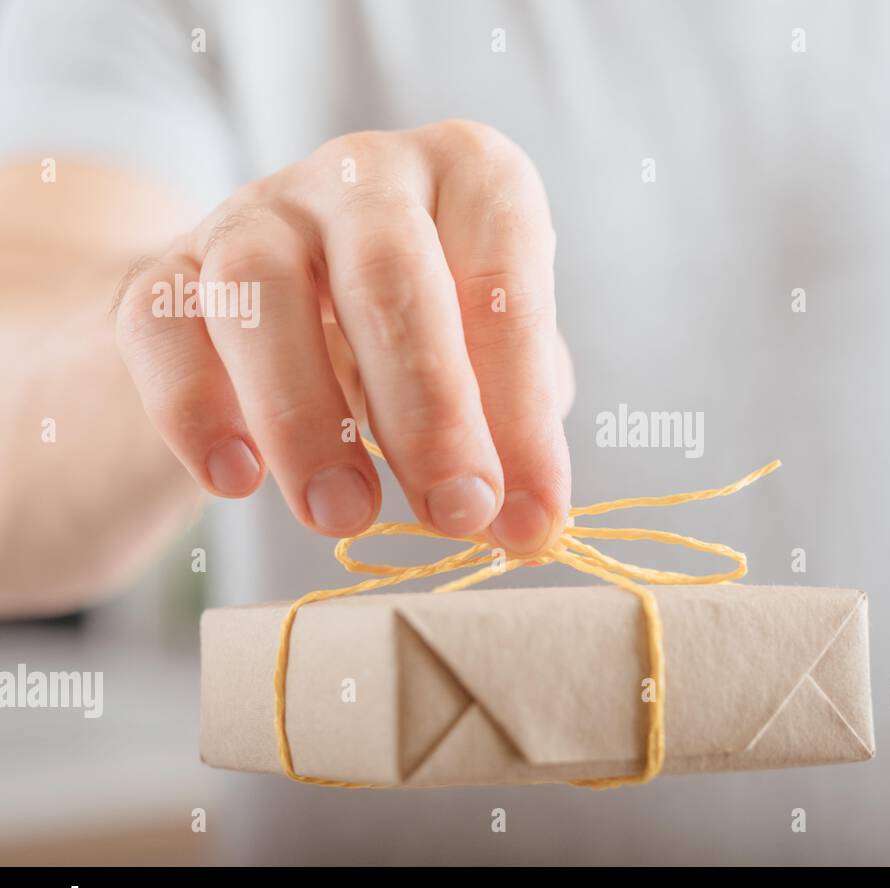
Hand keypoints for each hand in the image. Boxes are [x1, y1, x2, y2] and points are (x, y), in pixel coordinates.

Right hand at [114, 120, 571, 555]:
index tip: (529, 515)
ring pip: (261, 290)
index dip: (522, 408)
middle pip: (389, 274)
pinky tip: (236, 480)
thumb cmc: (426, 331)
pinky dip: (195, 410)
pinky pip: (163, 329)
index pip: (505, 281)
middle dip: (430, 411)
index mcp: (469, 175)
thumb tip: (527, 515)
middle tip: (455, 514)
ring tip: (344, 516)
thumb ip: (515, 420)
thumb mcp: (491, 356)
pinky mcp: (167, 267)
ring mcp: (257, 208)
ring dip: (306, 419)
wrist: (284, 305)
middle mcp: (365, 171)